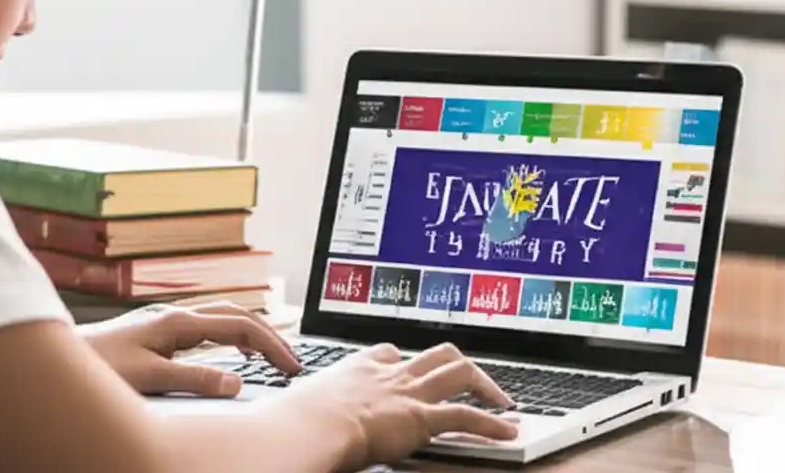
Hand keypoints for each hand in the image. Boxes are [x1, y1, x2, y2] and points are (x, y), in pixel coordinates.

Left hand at [79, 303, 300, 397]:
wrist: (55, 359)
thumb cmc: (95, 367)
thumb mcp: (147, 378)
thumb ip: (193, 380)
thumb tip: (237, 382)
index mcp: (178, 321)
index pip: (241, 326)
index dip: (272, 345)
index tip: (292, 367)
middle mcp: (176, 316)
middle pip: (238, 316)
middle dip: (270, 337)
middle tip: (292, 364)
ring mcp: (167, 323)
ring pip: (224, 319)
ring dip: (252, 335)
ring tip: (272, 357)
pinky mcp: (159, 333)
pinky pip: (208, 329)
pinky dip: (232, 338)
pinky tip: (232, 355)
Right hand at [272, 342, 517, 469]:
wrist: (309, 426)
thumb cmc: (294, 421)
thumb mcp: (297, 409)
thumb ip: (301, 413)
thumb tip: (278, 429)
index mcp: (358, 367)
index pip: (389, 352)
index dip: (403, 360)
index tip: (407, 368)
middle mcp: (389, 373)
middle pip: (436, 353)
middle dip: (458, 363)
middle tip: (472, 378)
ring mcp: (408, 392)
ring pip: (460, 371)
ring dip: (486, 386)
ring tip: (502, 402)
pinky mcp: (421, 416)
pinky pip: (467, 416)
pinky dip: (492, 424)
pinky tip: (507, 431)